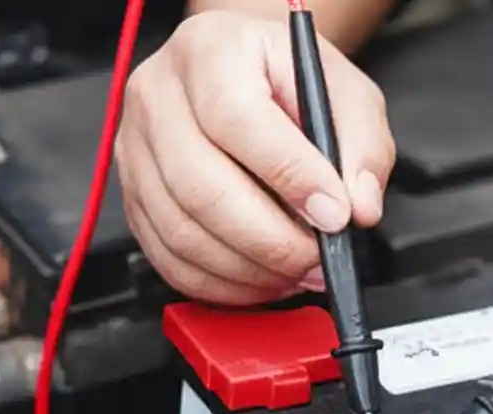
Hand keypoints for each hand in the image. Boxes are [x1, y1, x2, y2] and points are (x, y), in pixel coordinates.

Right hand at [116, 11, 395, 304]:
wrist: (235, 71)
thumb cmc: (281, 77)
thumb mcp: (342, 90)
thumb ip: (361, 145)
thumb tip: (358, 207)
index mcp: (209, 50)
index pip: (237, 119)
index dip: (288, 175)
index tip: (334, 214)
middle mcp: (158, 97)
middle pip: (200, 186)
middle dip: (268, 240)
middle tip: (316, 259)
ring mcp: (135, 149)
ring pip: (181, 231)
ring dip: (246, 269)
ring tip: (295, 273)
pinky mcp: (132, 196)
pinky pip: (167, 257)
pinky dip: (218, 283)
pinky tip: (259, 279)